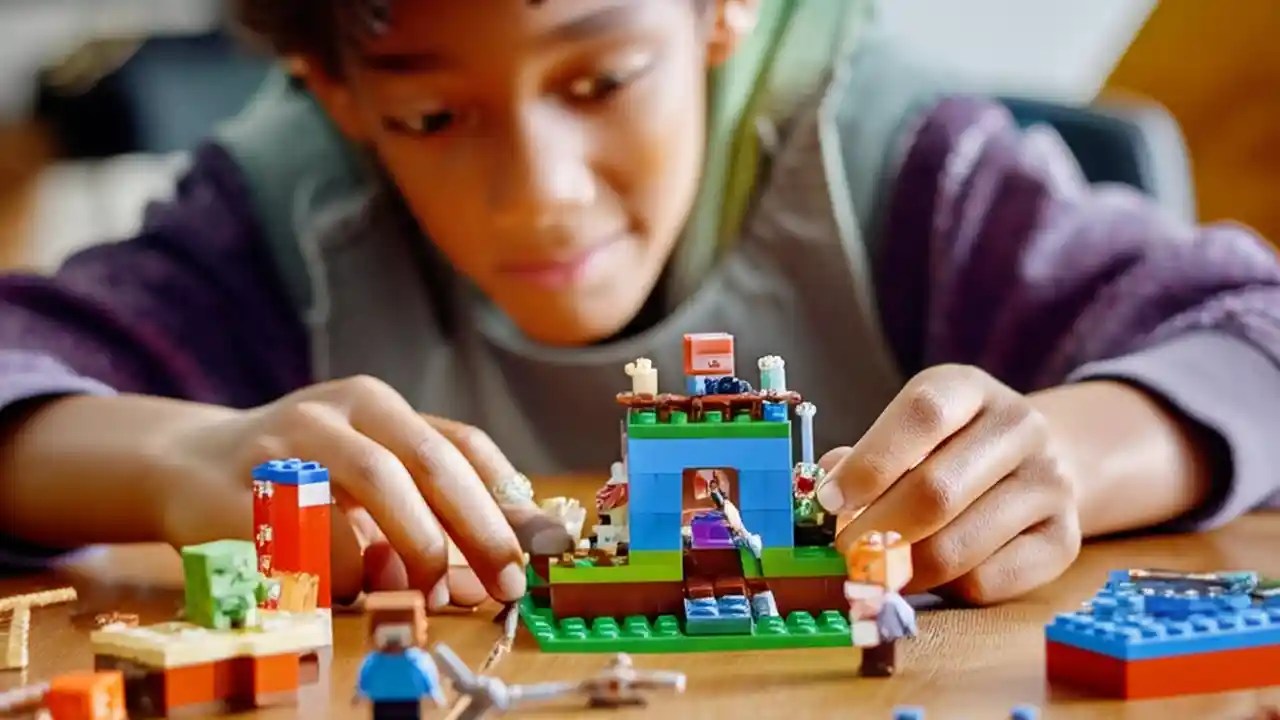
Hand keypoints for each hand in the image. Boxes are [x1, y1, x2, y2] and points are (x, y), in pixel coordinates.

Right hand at [149, 375, 527, 608]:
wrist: (185, 465)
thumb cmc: (301, 474)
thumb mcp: (368, 471)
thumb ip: (433, 503)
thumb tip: (509, 559)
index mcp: (375, 403)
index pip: (459, 444)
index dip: (504, 498)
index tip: (536, 550)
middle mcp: (334, 411)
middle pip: (424, 460)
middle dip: (475, 526)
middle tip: (502, 582)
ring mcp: (284, 443)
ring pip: (373, 482)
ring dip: (414, 544)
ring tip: (426, 588)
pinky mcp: (239, 487)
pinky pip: (311, 528)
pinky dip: (345, 564)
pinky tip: (353, 584)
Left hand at [817, 365, 1082, 603]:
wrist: (1037, 462)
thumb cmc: (949, 448)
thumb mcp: (909, 431)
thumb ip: (865, 458)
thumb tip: (828, 491)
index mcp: (970, 388)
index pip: (924, 414)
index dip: (871, 462)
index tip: (831, 499)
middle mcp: (1019, 427)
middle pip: (936, 491)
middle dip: (876, 530)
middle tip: (844, 551)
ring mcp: (1050, 483)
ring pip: (959, 546)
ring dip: (903, 568)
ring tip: (877, 567)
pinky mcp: (1065, 539)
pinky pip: (989, 581)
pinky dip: (945, 588)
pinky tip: (928, 573)